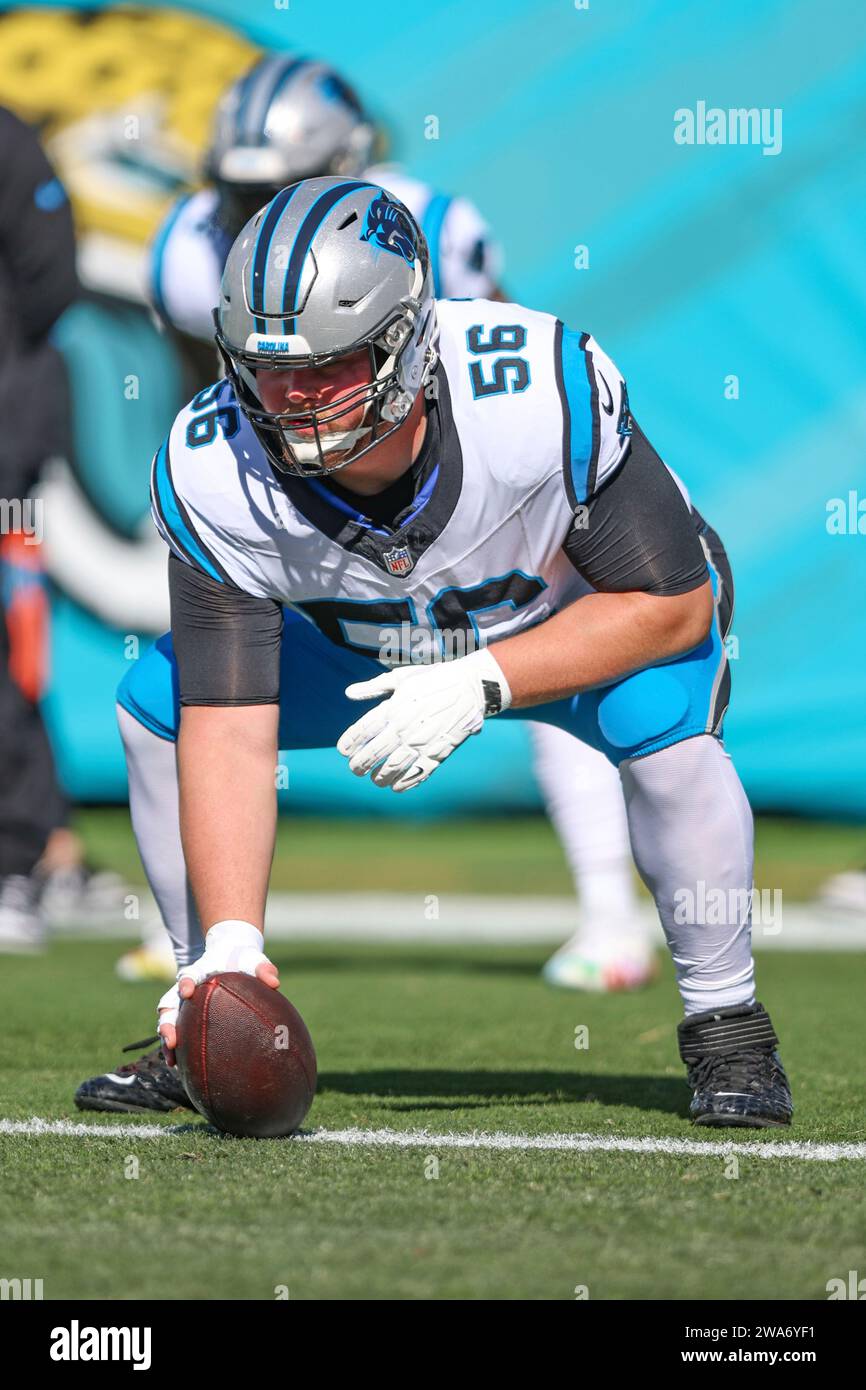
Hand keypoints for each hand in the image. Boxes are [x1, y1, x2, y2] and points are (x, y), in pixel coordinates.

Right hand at [157, 920, 278, 1063]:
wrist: (229, 957)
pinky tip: (181, 1067)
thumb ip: (262, 967)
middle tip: (171, 1038)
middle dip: (167, 1022)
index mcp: (199, 973)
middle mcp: (185, 989)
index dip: (185, 983)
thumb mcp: (252, 960)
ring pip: (168, 1023)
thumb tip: (275, 982)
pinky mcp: (186, 1017)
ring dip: (167, 1041)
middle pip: (168, 1005)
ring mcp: (183, 1004)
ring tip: (171, 1061)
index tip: (187, 991)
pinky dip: (177, 1049)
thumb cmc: (241, 960)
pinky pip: (179, 1033)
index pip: (188, 976)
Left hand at [336, 647, 510, 791]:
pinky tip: (396, 786)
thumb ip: (374, 688)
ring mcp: (421, 742)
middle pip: (374, 753)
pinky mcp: (438, 752)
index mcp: (393, 708)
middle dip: (360, 764)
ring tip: (375, 779)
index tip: (343, 750)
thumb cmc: (433, 679)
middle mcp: (404, 727)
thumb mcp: (401, 678)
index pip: (363, 730)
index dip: (350, 743)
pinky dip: (404, 783)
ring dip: (379, 777)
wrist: (470, 687)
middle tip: (355, 769)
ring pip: (392, 768)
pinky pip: (417, 774)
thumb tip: (348, 693)